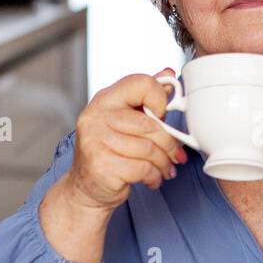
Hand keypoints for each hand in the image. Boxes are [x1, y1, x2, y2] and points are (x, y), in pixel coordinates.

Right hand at [61, 67, 187, 214]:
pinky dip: (154, 176)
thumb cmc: (110, 152)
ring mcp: (95, 141)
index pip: (141, 83)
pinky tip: (152, 178)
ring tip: (164, 169)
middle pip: (150, 124)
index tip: (163, 115)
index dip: (160, 99)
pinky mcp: (101, 165)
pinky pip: (143, 168)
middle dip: (170, 144)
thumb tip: (168, 74)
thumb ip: (145, 97)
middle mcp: (96, 117)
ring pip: (149, 149)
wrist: (86, 188)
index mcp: (105, 99)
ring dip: (164, 163)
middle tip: (176, 155)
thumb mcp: (125, 120)